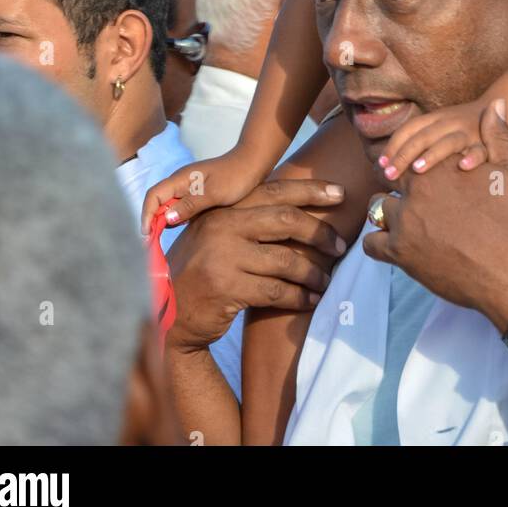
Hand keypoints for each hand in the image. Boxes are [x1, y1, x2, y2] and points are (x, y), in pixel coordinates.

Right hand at [141, 146, 262, 233]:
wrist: (254, 163)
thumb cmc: (236, 176)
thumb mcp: (214, 193)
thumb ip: (190, 205)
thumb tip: (167, 219)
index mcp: (180, 179)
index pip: (153, 196)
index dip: (146, 215)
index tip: (146, 235)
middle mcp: (181, 183)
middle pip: (157, 202)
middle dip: (151, 221)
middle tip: (151, 244)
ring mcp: (189, 188)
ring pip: (168, 206)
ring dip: (163, 221)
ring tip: (161, 242)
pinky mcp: (198, 195)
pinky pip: (181, 208)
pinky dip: (176, 219)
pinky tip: (180, 232)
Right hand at [166, 179, 346, 349]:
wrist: (167, 315)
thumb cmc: (200, 272)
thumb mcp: (215, 237)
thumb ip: (247, 221)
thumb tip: (301, 211)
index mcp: (223, 209)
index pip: (274, 191)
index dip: (310, 191)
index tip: (340, 194)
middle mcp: (222, 226)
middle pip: (285, 220)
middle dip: (319, 232)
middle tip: (340, 246)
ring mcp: (223, 256)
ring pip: (285, 260)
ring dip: (312, 273)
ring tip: (325, 281)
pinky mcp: (227, 288)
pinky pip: (277, 291)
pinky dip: (299, 297)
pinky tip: (310, 301)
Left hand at [365, 104, 507, 330]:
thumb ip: (498, 137)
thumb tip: (495, 104)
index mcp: (440, 167)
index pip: (410, 156)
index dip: (413, 166)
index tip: (417, 176)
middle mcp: (417, 190)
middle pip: (391, 180)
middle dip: (400, 188)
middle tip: (413, 204)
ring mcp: (405, 222)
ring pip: (379, 209)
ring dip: (389, 215)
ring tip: (405, 226)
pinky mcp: (401, 254)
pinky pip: (372, 244)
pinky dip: (380, 244)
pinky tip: (394, 248)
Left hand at [378, 96, 487, 181]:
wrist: (499, 109)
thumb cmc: (461, 130)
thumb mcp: (440, 128)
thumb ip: (417, 140)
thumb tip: (383, 162)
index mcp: (436, 117)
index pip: (409, 129)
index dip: (393, 146)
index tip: (381, 165)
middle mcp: (451, 122)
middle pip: (423, 136)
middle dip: (404, 155)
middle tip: (389, 175)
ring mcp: (469, 133)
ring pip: (448, 142)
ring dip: (432, 154)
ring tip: (418, 169)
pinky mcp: (488, 144)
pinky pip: (481, 151)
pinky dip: (472, 158)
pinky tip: (462, 168)